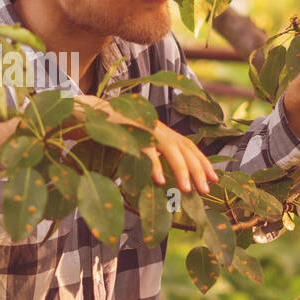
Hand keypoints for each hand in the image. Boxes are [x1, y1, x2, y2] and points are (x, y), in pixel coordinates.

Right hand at [72, 94, 218, 194]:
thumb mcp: (134, 142)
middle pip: (185, 147)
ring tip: (187, 189)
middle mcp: (155, 126)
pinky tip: (159, 181)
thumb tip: (162, 179)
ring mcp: (143, 127)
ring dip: (181, 169)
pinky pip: (145, 148)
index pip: (188, 144)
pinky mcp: (128, 130)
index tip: (215, 179)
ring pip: (170, 148)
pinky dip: (154, 164)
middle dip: (198, 169)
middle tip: (206, 190)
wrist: (84, 110)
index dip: (203, 161)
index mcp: (159, 129)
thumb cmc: (107, 131)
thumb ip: (149, 154)